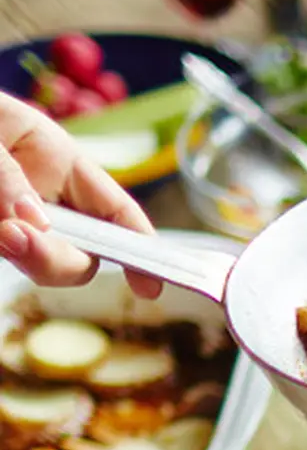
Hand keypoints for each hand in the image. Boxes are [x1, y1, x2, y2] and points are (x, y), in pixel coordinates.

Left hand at [0, 91, 157, 293]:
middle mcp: (42, 200)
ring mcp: (12, 223)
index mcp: (59, 162)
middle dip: (55, 258)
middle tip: (12, 239)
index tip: (149, 287)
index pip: (117, 213)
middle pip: (80, 256)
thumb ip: (8, 175)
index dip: (141, 250)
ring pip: (34, 263)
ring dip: (19, 254)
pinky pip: (4, 255)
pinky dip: (0, 247)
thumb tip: (32, 225)